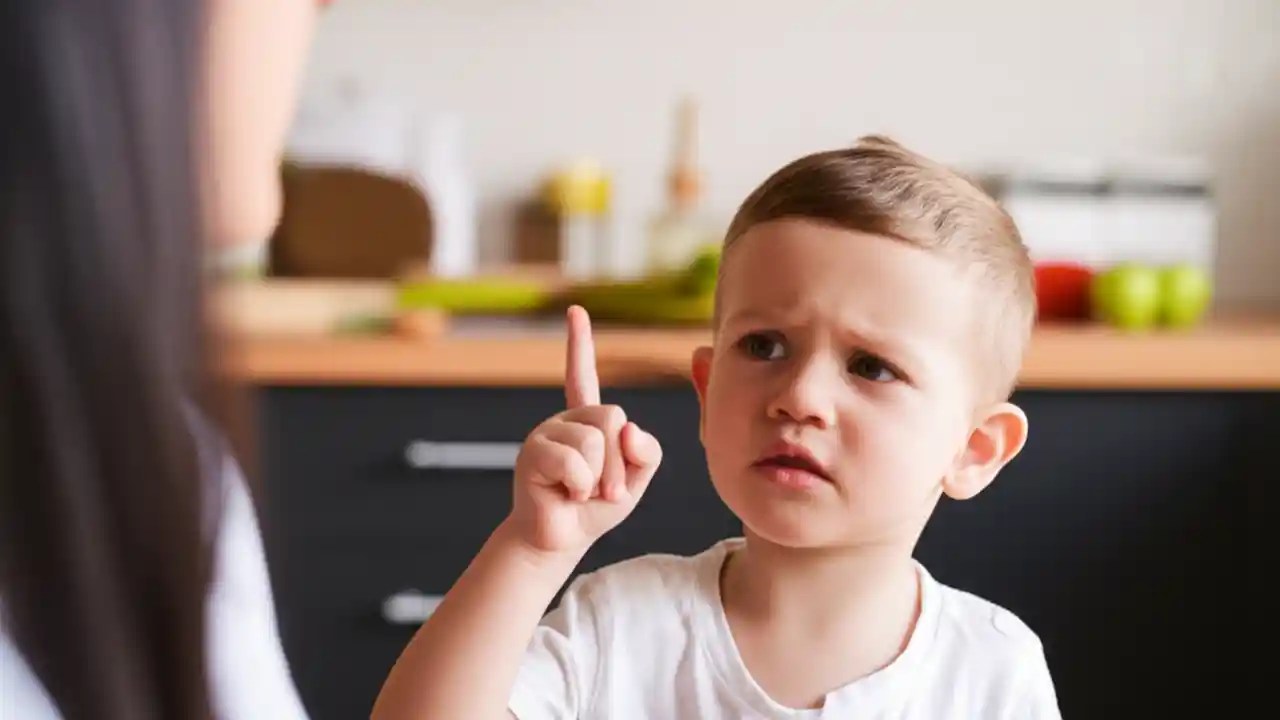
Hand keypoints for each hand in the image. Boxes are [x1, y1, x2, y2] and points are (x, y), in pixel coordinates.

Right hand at [508, 306, 662, 555]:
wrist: (560, 540)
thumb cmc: (596, 508)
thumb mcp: (637, 478)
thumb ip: (647, 450)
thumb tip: (627, 429)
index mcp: (587, 420)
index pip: (583, 375)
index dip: (579, 343)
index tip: (574, 311)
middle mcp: (565, 420)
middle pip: (613, 416)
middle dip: (619, 462)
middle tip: (605, 490)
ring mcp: (546, 433)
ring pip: (596, 440)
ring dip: (600, 478)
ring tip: (582, 494)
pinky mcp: (533, 452)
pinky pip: (574, 461)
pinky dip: (580, 486)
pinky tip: (565, 494)